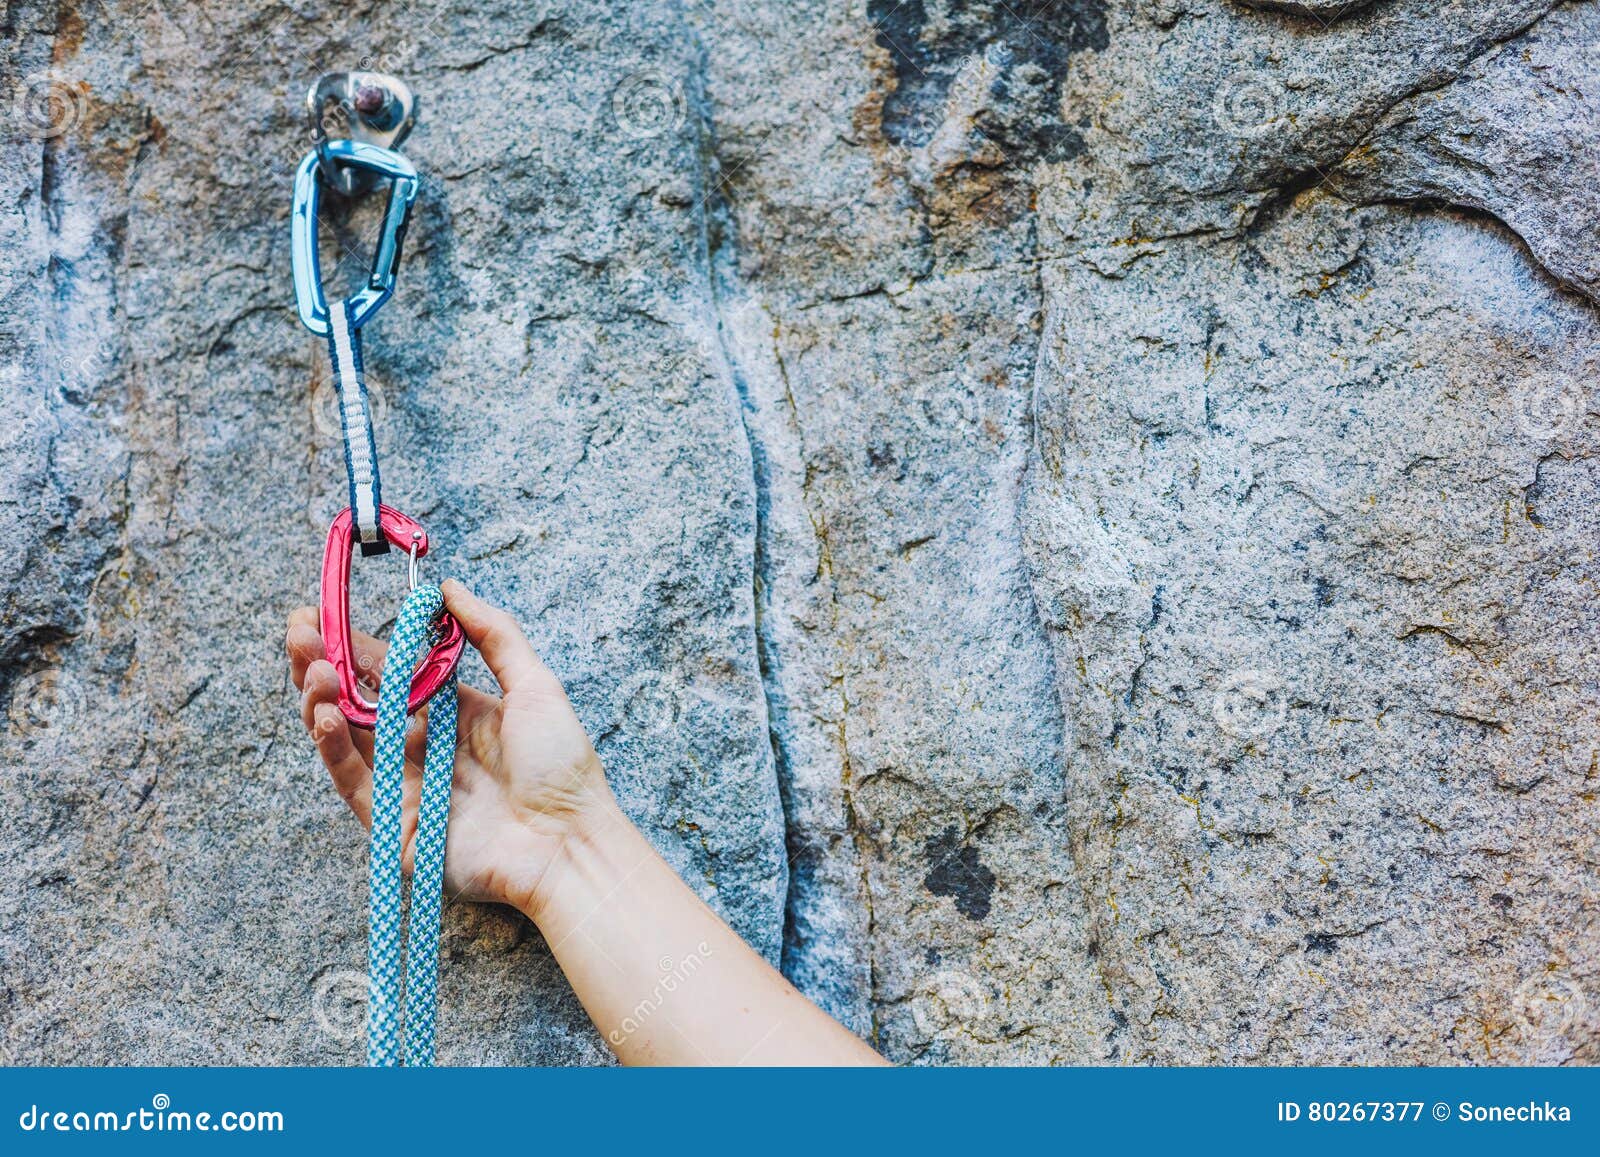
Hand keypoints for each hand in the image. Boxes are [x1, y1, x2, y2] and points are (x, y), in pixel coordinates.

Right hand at [286, 579, 615, 919]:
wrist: (569, 841)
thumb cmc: (561, 766)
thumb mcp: (534, 686)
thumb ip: (494, 634)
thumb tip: (448, 588)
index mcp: (455, 715)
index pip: (392, 673)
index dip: (356, 645)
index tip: (324, 612)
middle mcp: (425, 747)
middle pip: (358, 702)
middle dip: (325, 663)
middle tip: (300, 630)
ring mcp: (407, 785)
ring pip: (347, 737)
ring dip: (323, 699)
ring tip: (315, 666)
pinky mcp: (394, 825)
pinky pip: (354, 782)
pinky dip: (334, 748)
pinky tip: (324, 715)